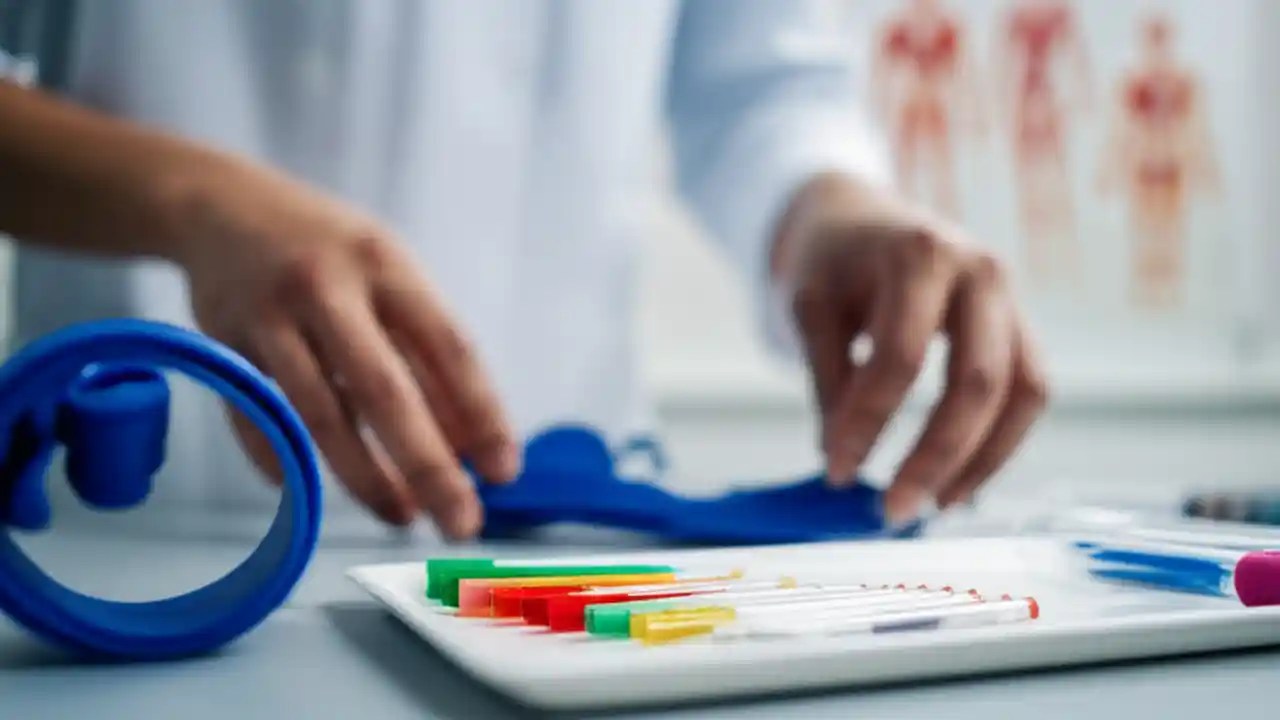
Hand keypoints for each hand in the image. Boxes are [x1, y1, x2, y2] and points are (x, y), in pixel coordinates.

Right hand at [164, 153, 518, 537]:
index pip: (449, 347)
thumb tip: (473, 442)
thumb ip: (427, 351)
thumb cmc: (330, 252)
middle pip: (386, 391)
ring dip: (365, 477)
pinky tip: (311, 494)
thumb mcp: (389, 275)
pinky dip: (284, 461)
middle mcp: (329, 288)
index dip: (483, 413)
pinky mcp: (221, 344)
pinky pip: (256, 419)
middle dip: (429, 465)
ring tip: (401, 516)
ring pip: (319, 414)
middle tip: (461, 522)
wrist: (219, 203)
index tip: (504, 471)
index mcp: (387, 266)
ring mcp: (270, 316)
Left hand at [774, 175, 1047, 523]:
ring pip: (1021, 394)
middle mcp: (983, 274)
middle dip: (935, 456)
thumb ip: (828, 379)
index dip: (869, 422)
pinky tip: (958, 482)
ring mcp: (1012, 300)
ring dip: (981, 461)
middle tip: (893, 510)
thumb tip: (843, 460)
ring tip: (932, 506)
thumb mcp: (810, 306)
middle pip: (976, 382)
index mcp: (922, 255)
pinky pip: (1028, 395)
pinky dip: (999, 444)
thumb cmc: (832, 260)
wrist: (859, 216)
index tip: (836, 471)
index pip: (901, 357)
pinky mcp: (1020, 328)